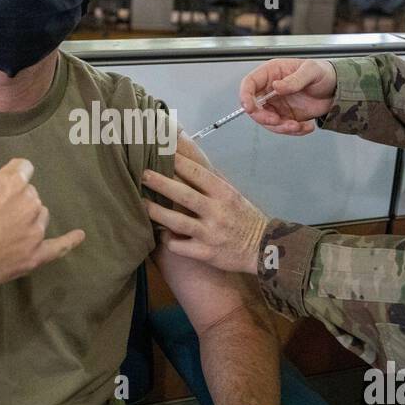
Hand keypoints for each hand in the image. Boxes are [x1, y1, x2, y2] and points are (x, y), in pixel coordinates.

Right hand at [0, 107, 84, 296]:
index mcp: (12, 183)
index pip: (23, 168)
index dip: (6, 176)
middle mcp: (29, 205)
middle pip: (30, 192)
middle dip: (13, 198)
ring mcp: (33, 233)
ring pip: (39, 215)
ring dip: (26, 217)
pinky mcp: (33, 258)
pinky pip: (58, 247)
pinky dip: (69, 241)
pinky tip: (80, 236)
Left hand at [142, 154, 267, 274]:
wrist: (263, 249)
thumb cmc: (244, 218)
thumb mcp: (233, 196)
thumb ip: (212, 182)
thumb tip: (188, 161)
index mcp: (224, 194)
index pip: (198, 174)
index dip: (178, 162)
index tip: (161, 152)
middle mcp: (217, 212)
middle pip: (184, 195)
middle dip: (161, 183)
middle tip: (142, 174)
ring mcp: (210, 234)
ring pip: (177, 222)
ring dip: (156, 212)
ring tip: (141, 203)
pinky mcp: (205, 253)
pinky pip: (180, 246)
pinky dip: (168, 240)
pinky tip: (162, 234)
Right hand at [239, 58, 337, 135]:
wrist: (337, 89)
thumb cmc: (323, 73)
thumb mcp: (311, 71)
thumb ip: (294, 80)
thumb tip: (276, 86)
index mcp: (272, 73)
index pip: (249, 83)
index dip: (245, 96)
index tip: (250, 107)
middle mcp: (271, 90)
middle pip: (255, 107)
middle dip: (264, 118)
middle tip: (278, 121)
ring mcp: (277, 105)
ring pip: (268, 121)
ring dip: (281, 128)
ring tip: (298, 126)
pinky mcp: (286, 116)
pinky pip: (283, 128)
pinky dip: (294, 131)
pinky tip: (307, 127)